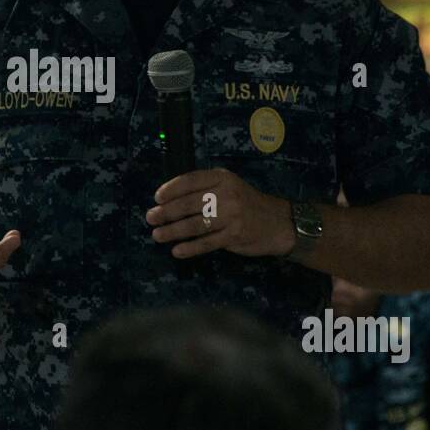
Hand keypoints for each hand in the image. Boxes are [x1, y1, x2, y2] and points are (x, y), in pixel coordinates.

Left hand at [145, 168, 294, 258]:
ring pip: (195, 224)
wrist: (278, 223)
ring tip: (158, 235)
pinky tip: (177, 251)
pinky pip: (207, 243)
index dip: (171, 189)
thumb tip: (169, 200)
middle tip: (151, 218)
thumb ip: (204, 189)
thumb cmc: (246, 204)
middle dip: (166, 212)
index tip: (157, 198)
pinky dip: (190, 248)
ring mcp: (231, 215)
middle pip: (189, 203)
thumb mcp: (229, 187)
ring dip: (173, 231)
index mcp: (222, 178)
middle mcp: (226, 194)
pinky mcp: (235, 235)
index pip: (191, 180)